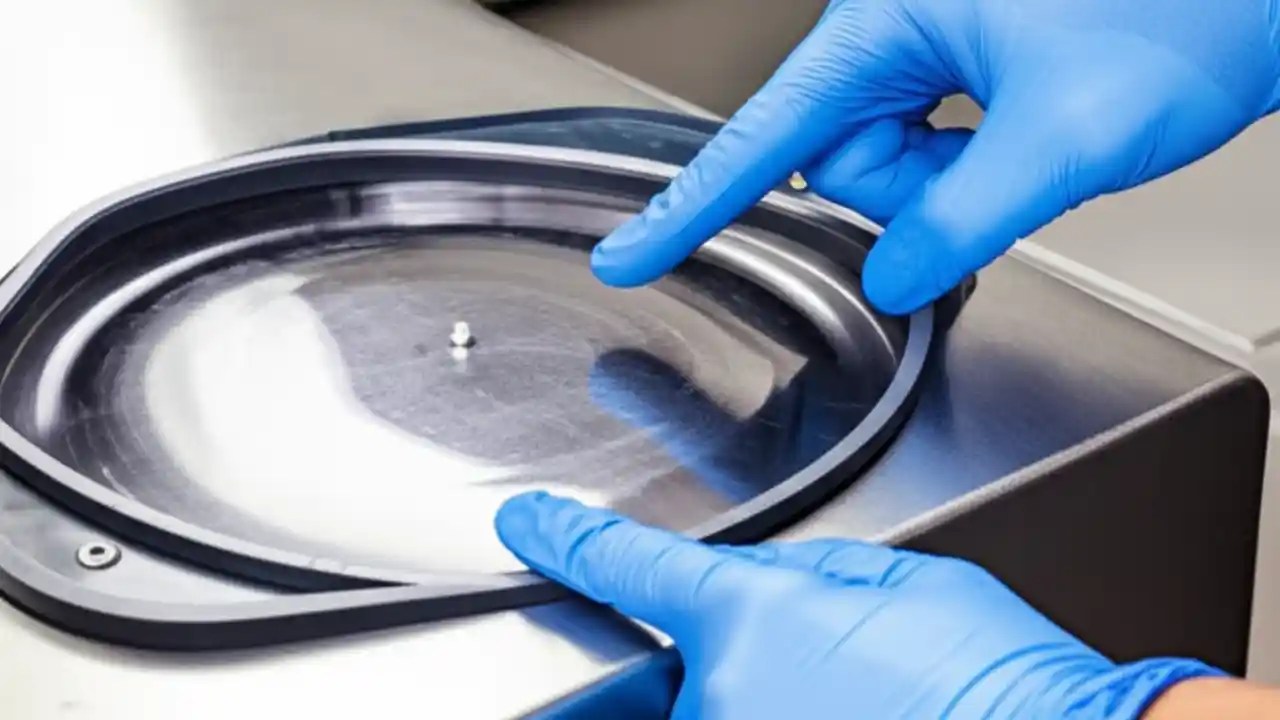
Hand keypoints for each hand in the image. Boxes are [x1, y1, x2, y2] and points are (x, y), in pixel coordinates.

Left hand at [496, 493, 1220, 718]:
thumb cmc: (992, 672)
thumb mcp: (896, 579)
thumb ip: (801, 577)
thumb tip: (759, 587)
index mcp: (747, 616)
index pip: (625, 565)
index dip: (564, 540)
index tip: (525, 524)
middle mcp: (719, 700)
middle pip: (681, 670)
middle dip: (736, 662)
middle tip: (842, 676)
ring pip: (718, 717)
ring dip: (771, 705)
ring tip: (865, 707)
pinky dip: (784, 717)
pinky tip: (858, 714)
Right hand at [591, 0, 1279, 313]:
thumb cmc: (1189, 11)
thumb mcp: (1059, 140)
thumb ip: (955, 224)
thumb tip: (895, 278)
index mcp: (889, 16)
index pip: (765, 134)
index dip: (689, 206)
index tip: (629, 254)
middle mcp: (901, 26)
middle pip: (840, 161)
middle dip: (909, 194)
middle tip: (996, 173)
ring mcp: (937, 50)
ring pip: (890, 168)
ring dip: (952, 187)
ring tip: (1031, 147)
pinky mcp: (970, 72)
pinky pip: (934, 154)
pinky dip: (974, 174)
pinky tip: (1030, 144)